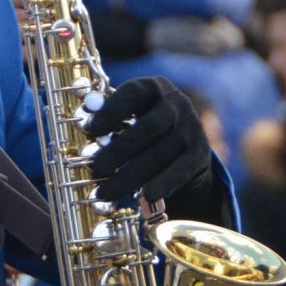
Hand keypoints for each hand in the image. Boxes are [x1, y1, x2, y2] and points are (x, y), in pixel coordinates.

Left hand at [86, 77, 212, 207]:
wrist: (184, 144)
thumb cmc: (142, 128)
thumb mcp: (128, 117)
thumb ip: (109, 123)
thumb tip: (85, 138)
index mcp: (152, 88)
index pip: (133, 93)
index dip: (112, 110)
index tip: (91, 129)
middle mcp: (176, 105)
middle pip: (151, 126)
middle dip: (121, 149)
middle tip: (96, 168)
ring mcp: (191, 129)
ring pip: (161, 154)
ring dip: (131, 175)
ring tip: (106, 191)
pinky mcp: (199, 154)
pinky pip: (180, 170)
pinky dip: (162, 184)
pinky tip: (146, 197)